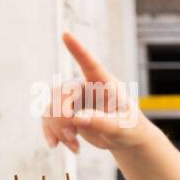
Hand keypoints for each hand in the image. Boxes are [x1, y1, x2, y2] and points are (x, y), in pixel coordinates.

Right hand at [41, 33, 148, 153]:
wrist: (125, 138)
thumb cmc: (130, 128)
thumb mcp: (122, 128)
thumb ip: (104, 123)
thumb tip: (79, 119)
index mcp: (104, 84)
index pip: (90, 64)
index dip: (78, 50)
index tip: (66, 34)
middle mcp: (86, 87)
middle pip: (61, 94)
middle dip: (61, 117)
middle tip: (72, 137)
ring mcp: (74, 99)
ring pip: (51, 107)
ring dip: (57, 128)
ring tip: (73, 145)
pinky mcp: (66, 111)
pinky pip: (48, 118)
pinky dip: (51, 132)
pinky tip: (56, 145)